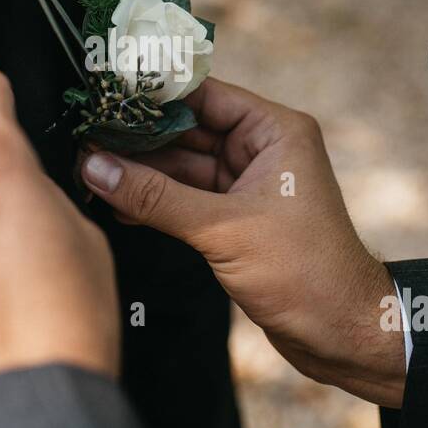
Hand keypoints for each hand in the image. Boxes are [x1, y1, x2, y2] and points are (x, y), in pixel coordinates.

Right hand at [81, 78, 404, 406]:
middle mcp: (262, 150)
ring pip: (181, 168)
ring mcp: (248, 185)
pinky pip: (185, 200)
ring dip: (139, 172)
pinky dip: (153, 202)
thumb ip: (156, 197)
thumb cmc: (305, 273)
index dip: (153, 94)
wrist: (343, 334)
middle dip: (137, 138)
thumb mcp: (223, 229)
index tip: (106, 93)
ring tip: (89, 170)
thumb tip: (95, 167)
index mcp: (274, 131)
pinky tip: (115, 202)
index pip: (203, 95)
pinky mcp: (236, 220)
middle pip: (186, 131)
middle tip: (84, 138)